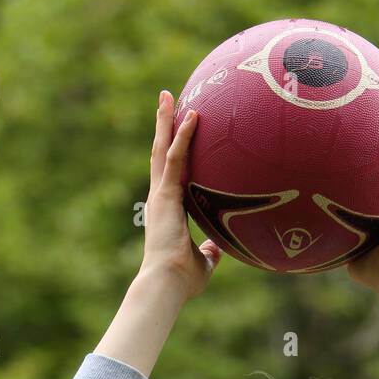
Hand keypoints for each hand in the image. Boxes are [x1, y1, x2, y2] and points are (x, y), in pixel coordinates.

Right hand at [139, 90, 222, 300]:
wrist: (167, 283)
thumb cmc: (183, 281)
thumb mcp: (203, 263)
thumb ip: (210, 252)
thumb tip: (218, 249)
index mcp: (168, 211)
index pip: (170, 174)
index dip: (173, 152)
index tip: (176, 134)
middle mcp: (160, 198)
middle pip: (161, 154)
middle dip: (163, 126)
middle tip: (166, 100)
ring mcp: (160, 194)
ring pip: (163, 149)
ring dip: (166, 120)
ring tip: (168, 95)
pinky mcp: (165, 194)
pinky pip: (176, 158)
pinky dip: (183, 136)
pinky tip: (192, 115)